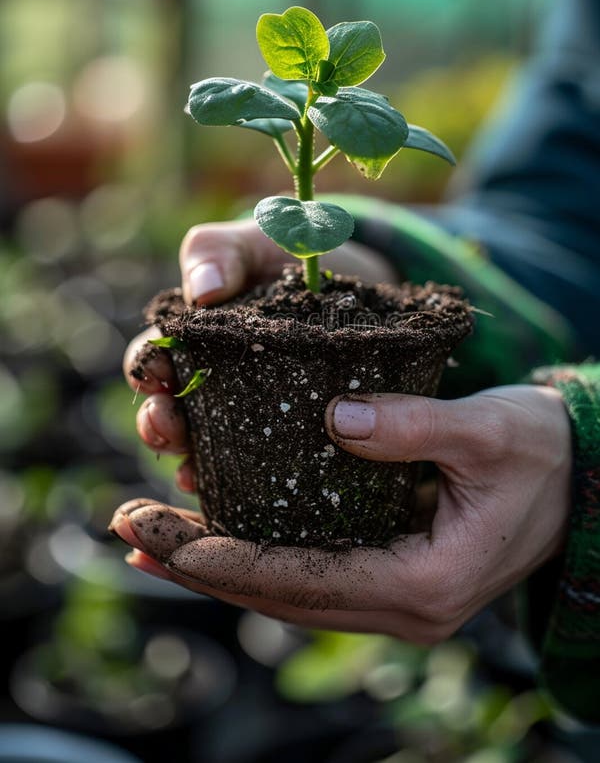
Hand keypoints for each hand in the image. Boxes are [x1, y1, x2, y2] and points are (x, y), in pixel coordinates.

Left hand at [110, 377, 571, 642]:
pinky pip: (309, 573)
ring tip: (149, 540)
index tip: (155, 529)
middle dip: (200, 565)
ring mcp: (397, 598)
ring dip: (218, 567)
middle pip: (280, 597)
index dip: (222, 557)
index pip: (302, 578)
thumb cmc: (543, 453)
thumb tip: (338, 415)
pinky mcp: (391, 575)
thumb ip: (417, 425)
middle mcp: (405, 607)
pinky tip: (216, 538)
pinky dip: (255, 558)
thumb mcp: (490, 430)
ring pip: (288, 593)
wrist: (580, 478)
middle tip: (128, 529)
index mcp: (427, 582)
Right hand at [122, 218, 397, 466]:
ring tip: (191, 471)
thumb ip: (223, 251)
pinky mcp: (290, 439)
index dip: (147, 370)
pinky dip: (238, 482)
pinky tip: (235, 491)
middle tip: (166, 427)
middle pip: (171, 411)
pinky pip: (257, 469)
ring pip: (206, 448)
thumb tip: (204, 291)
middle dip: (158, 424)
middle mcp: (215, 381)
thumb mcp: (261, 239)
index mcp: (198, 336)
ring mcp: (249, 415)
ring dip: (189, 460)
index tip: (155, 376)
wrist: (367, 285)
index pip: (156, 357)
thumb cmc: (298, 257)